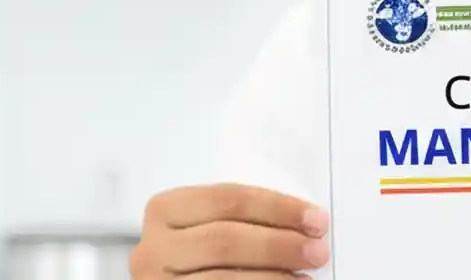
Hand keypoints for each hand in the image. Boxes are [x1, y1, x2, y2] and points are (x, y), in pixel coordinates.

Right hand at [130, 184, 329, 278]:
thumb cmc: (203, 252)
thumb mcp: (212, 225)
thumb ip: (246, 219)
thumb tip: (305, 226)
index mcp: (166, 210)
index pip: (228, 198)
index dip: (278, 208)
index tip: (317, 219)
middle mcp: (152, 248)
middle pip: (225, 239)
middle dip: (279, 244)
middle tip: (318, 251)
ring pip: (221, 278)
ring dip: (273, 277)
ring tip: (306, 276)